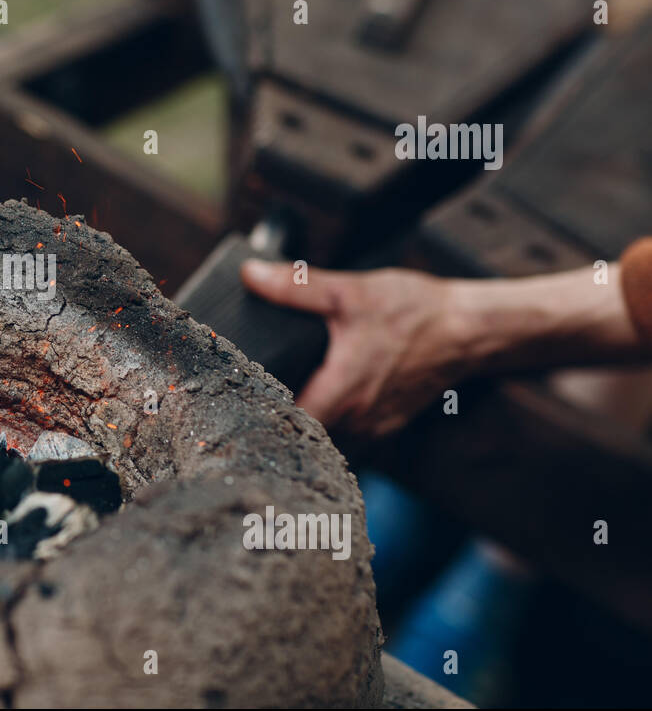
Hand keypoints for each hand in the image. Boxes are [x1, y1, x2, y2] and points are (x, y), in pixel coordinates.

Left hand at [239, 260, 469, 436]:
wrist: (472, 329)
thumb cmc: (417, 313)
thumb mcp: (350, 292)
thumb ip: (295, 287)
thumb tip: (251, 275)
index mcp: (341, 394)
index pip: (283, 423)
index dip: (256, 411)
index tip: (238, 392)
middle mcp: (357, 421)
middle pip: (300, 432)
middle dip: (276, 412)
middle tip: (251, 386)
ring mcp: (374, 427)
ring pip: (325, 435)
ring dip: (305, 415)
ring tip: (281, 389)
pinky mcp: (387, 424)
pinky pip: (349, 430)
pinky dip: (333, 415)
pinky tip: (322, 390)